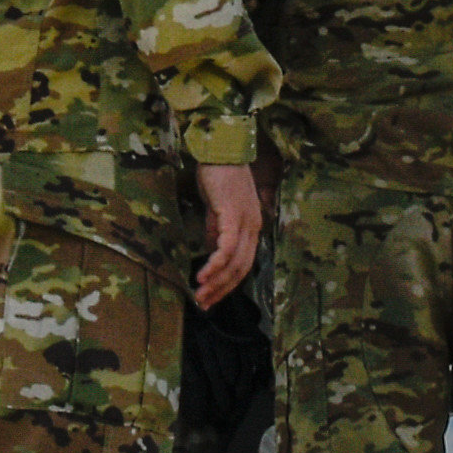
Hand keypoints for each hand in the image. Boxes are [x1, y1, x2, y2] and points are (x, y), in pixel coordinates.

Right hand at [193, 162, 266, 306]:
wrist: (220, 149)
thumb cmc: (218, 175)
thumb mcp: (217, 208)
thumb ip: (216, 230)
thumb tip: (211, 254)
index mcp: (251, 227)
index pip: (243, 264)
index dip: (227, 283)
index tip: (210, 297)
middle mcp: (253, 228)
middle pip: (242, 270)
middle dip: (221, 290)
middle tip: (203, 303)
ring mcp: (246, 223)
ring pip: (235, 263)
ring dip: (216, 282)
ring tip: (199, 294)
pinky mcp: (233, 216)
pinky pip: (227, 248)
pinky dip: (215, 264)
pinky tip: (202, 275)